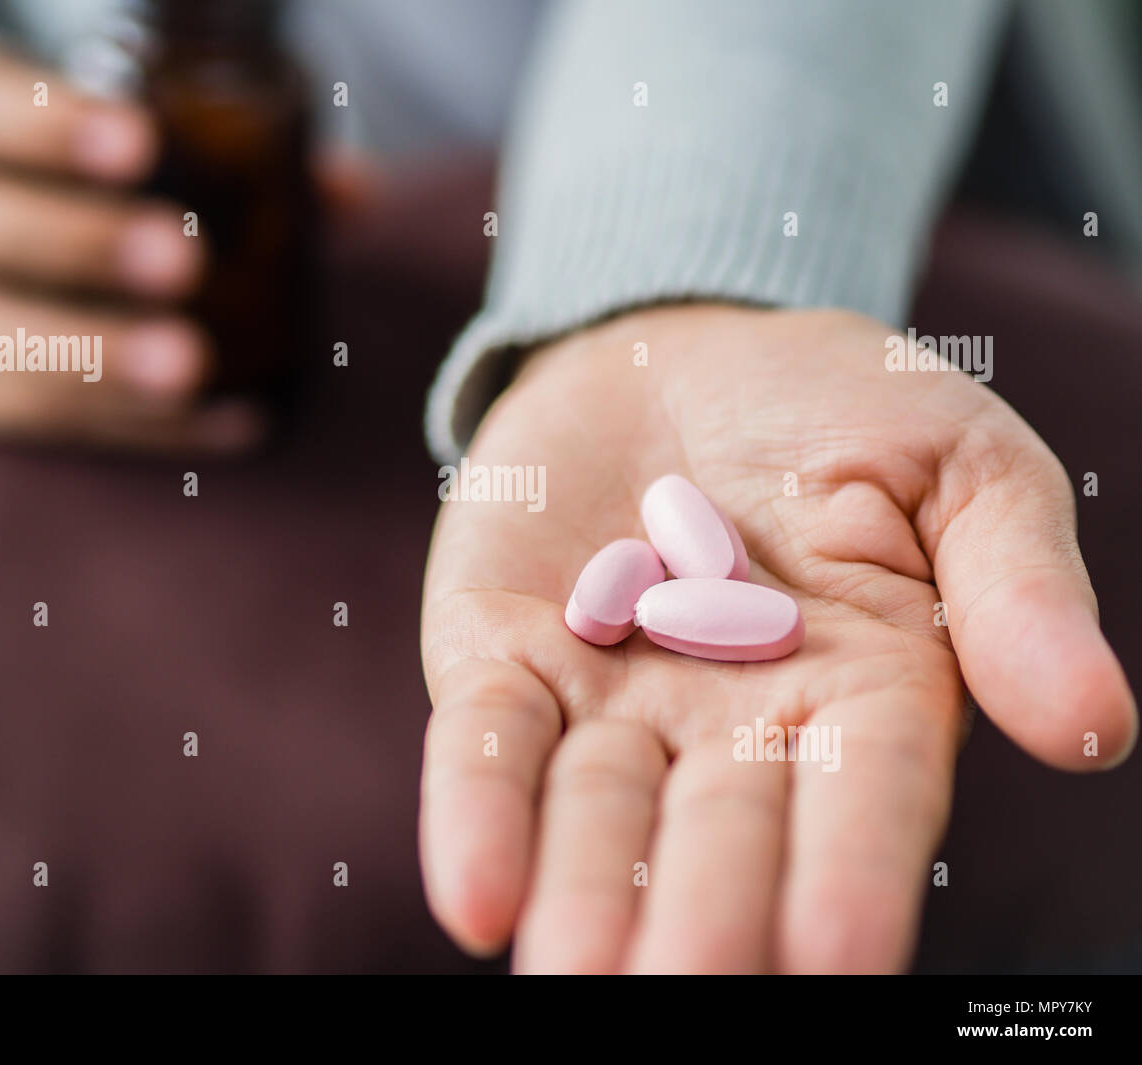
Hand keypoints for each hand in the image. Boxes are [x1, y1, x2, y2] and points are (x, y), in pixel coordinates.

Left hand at [418, 303, 1135, 972]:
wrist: (679, 351)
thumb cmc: (838, 408)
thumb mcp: (959, 466)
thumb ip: (1016, 586)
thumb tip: (1096, 726)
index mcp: (863, 698)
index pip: (864, 805)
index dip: (855, 876)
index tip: (841, 955)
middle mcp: (728, 728)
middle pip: (718, 841)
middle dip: (704, 921)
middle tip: (681, 1001)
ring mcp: (608, 703)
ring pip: (596, 817)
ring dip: (585, 900)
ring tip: (570, 983)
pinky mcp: (503, 660)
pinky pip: (488, 746)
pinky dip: (479, 815)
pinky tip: (473, 898)